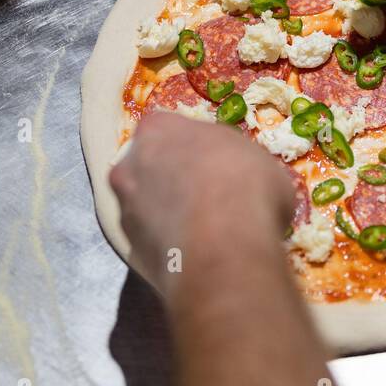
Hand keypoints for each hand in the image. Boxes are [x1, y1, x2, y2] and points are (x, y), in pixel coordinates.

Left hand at [109, 111, 293, 295]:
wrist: (225, 248)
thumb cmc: (247, 187)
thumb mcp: (259, 162)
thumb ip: (237, 167)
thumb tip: (242, 186)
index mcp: (159, 129)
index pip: (170, 130)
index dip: (195, 148)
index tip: (215, 162)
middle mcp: (130, 166)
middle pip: (150, 167)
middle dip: (174, 180)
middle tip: (208, 196)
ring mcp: (126, 210)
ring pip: (147, 208)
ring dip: (170, 216)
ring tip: (207, 233)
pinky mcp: (131, 250)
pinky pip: (154, 243)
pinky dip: (172, 247)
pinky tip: (199, 255)